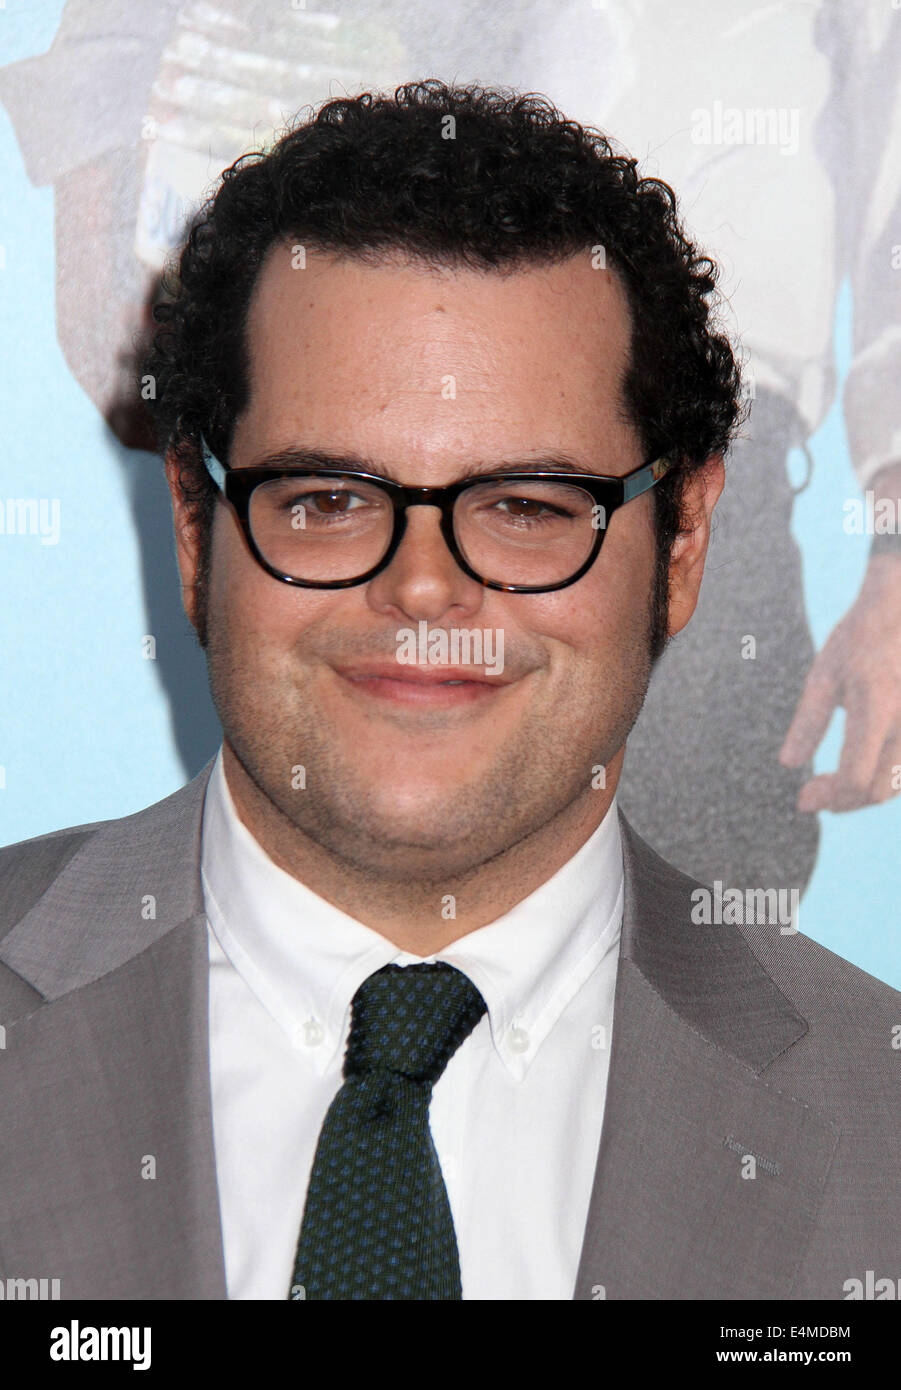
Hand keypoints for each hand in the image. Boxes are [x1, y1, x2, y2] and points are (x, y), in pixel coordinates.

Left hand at [779, 554, 900, 810]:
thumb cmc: (860, 640)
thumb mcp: (824, 675)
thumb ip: (808, 722)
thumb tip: (788, 764)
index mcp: (877, 706)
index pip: (857, 776)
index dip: (829, 797)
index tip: (804, 799)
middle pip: (879, 790)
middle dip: (843, 801)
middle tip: (814, 795)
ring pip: (898, 784)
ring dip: (864, 793)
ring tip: (833, 784)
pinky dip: (883, 778)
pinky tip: (859, 768)